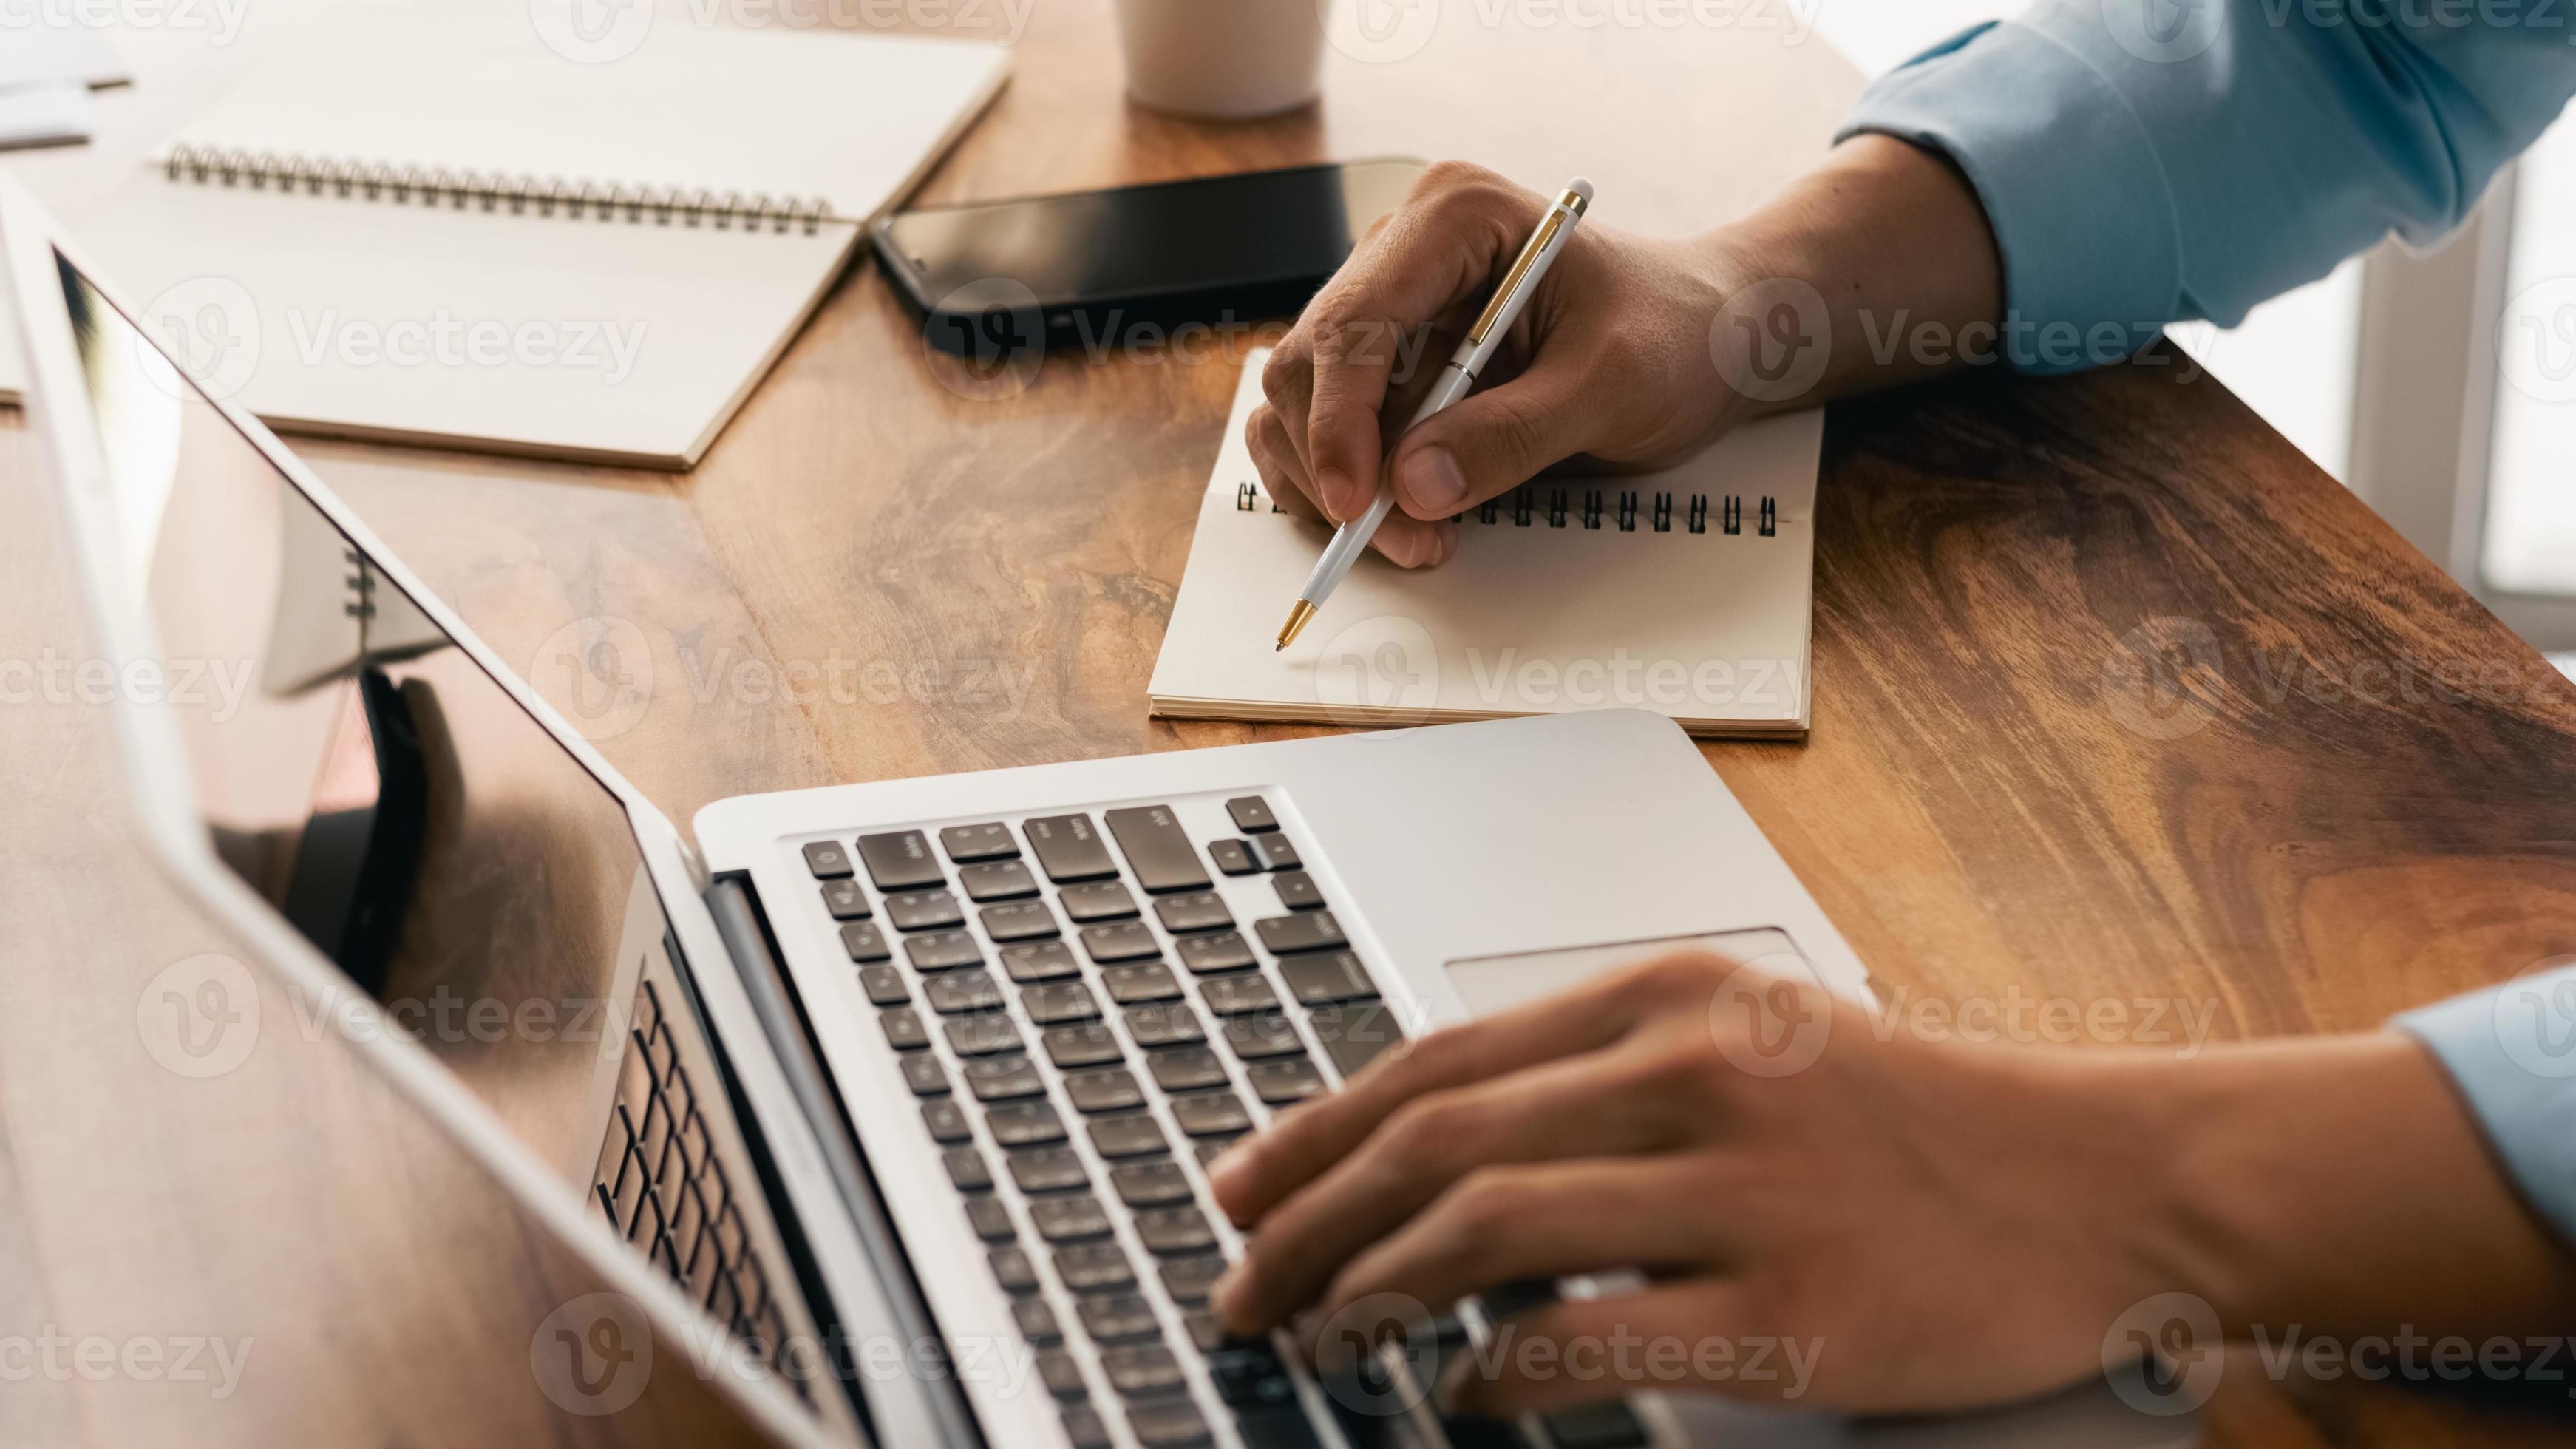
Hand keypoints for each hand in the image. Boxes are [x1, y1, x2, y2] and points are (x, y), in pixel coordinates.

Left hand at [1204, 952, 2572, 1417]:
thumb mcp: (1756, 1043)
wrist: (2109, 1180)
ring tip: (1317, 1338)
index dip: (1311, 1132)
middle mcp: (1695, 1070)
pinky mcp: (1794, 1304)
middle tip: (1243, 1287)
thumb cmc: (1921, 1121)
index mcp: (1670, 994)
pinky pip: (1588, 1339)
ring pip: (1485, 1227)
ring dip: (1367, 1290)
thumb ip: (1603, 1079)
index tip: (1241, 1190)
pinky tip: (1454, 1395)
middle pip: (1433, 1140)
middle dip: (1306, 1221)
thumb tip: (1430, 1161)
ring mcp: (1746, 1186)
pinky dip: (1493, 1372)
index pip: (1434, 1060)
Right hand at [1245, 161, 1756, 567]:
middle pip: (1307, 367)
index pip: (1353, 322)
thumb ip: (1513, 435)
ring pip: (1298, 407)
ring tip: (1421, 535)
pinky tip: (1407, 515)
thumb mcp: (1613, 385)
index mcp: (1452, 217)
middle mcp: (1401, 254)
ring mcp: (1389, 312)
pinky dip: (1345, 487)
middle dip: (1340, 466)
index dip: (1340, 420)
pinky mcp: (1389, 368)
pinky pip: (1324, 432)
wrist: (1703, 339)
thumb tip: (1413, 486)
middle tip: (1406, 538)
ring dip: (1337, 487)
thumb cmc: (1673, 334)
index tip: (1361, 504)